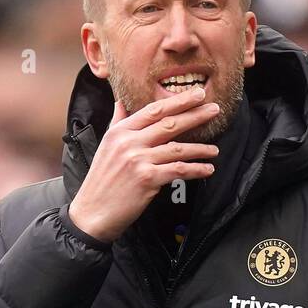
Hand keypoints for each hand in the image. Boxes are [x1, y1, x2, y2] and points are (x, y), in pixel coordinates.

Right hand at [67, 86, 220, 243]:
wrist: (92, 212)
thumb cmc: (101, 182)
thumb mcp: (105, 146)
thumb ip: (117, 122)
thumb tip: (120, 101)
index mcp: (120, 132)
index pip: (153, 110)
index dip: (177, 101)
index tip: (196, 95)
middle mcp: (129, 142)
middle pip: (169, 123)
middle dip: (195, 115)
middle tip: (215, 109)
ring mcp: (138, 160)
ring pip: (177, 148)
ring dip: (200, 148)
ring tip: (215, 150)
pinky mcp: (147, 179)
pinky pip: (178, 170)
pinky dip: (196, 169)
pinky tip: (208, 170)